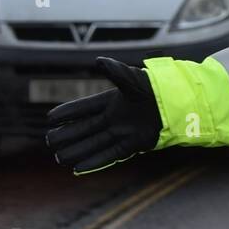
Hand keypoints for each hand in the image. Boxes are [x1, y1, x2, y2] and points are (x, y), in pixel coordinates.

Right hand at [44, 57, 162, 173]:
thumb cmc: (155, 88)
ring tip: (59, 157)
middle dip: (67, 135)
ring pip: (94, 143)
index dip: (67, 113)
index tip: (50, 118)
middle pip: (85, 128)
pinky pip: (110, 154)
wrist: (179, 103)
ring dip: (78, 151)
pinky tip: (79, 167)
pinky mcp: (134, 143)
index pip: (84, 108)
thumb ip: (115, 72)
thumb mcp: (134, 79)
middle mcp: (114, 117)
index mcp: (111, 101)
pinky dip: (96, 161)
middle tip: (49, 141)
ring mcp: (123, 131)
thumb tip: (98, 61)